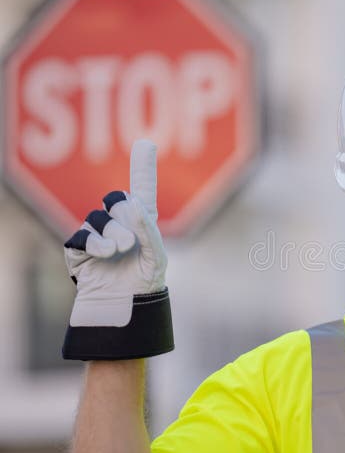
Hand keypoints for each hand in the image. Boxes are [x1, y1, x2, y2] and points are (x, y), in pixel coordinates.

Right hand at [63, 139, 171, 359]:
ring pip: (97, 218)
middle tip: (131, 238)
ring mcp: (97, 236)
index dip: (143, 165)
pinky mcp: (78, 251)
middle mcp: (119, 224)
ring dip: (111, 232)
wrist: (124, 310)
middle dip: (124, 212)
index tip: (145, 142)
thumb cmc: (145, 285)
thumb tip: (130, 206)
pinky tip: (104, 254)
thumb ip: (148, 230)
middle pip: (115, 198)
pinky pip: (79, 236)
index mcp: (142, 222)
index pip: (141, 188)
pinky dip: (93, 242)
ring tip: (120, 250)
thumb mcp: (157, 257)